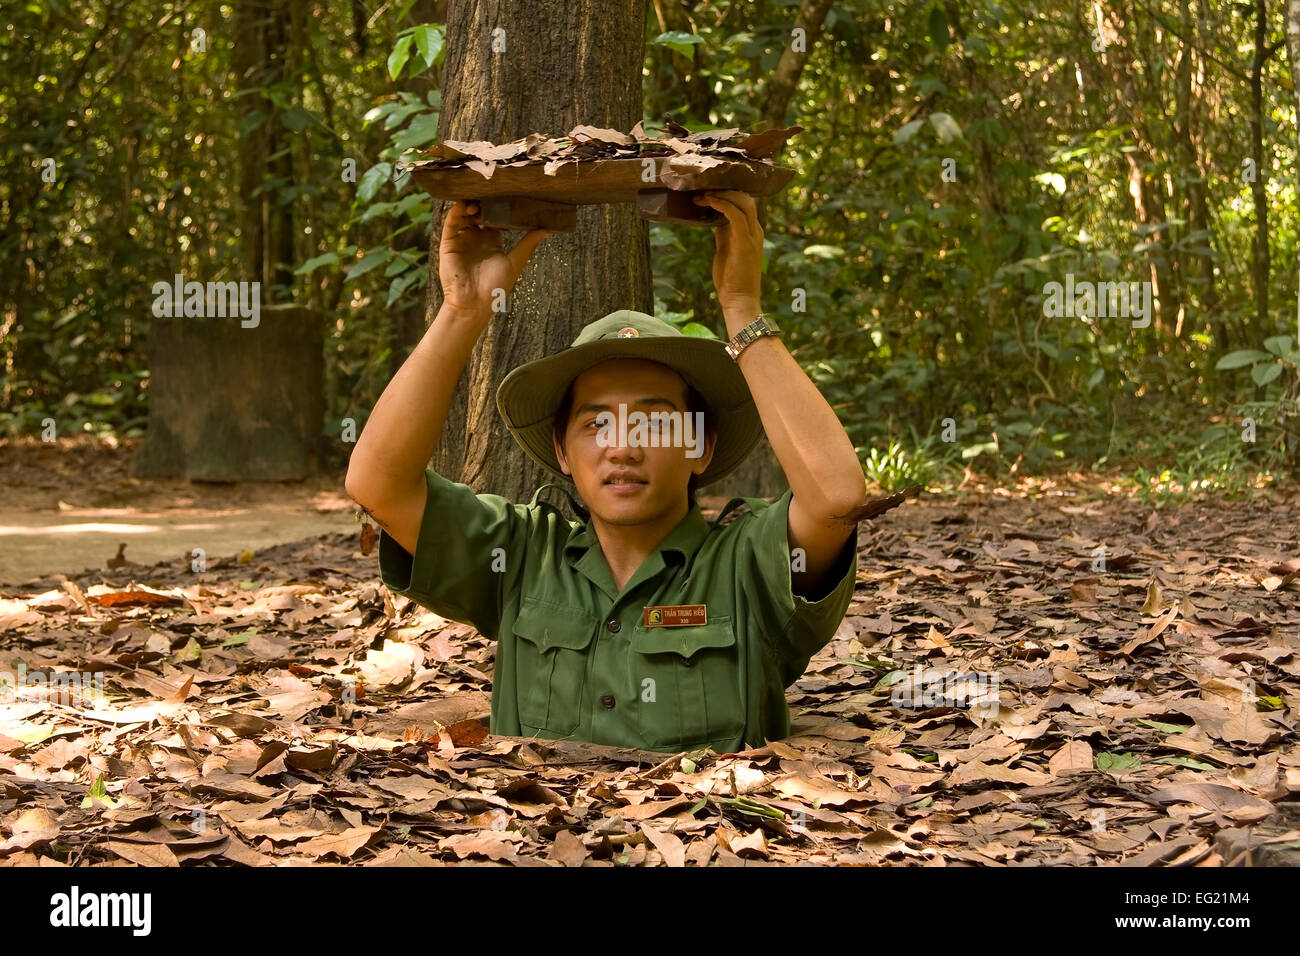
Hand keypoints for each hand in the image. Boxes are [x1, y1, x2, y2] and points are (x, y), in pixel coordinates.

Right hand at [438, 200, 549, 316]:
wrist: (474, 303)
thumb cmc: (496, 286)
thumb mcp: (516, 261)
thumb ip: (528, 242)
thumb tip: (548, 228)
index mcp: (492, 241)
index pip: (495, 218)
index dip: (500, 206)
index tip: (508, 192)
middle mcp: (477, 238)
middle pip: (479, 212)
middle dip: (484, 201)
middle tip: (492, 188)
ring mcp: (462, 239)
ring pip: (464, 214)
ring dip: (470, 203)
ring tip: (479, 195)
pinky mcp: (449, 242)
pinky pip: (451, 222)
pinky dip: (456, 211)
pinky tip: (464, 203)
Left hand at [693, 190, 762, 316]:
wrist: (739, 299)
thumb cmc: (731, 278)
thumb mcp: (725, 249)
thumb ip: (723, 233)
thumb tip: (714, 218)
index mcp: (752, 231)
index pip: (745, 203)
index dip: (728, 193)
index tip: (709, 190)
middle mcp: (755, 230)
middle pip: (746, 198)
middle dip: (724, 190)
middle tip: (703, 189)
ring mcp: (752, 235)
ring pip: (742, 202)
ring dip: (721, 194)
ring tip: (702, 194)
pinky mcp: (745, 242)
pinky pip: (735, 214)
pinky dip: (721, 204)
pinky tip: (707, 201)